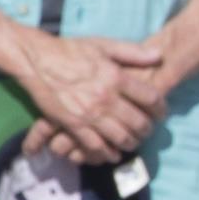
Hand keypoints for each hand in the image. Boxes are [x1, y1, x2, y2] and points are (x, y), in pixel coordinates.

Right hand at [12, 31, 166, 164]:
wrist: (36, 59)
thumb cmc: (70, 50)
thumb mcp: (104, 45)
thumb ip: (133, 52)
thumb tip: (160, 55)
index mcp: (117, 77)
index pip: (151, 98)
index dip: (161, 109)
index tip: (161, 113)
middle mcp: (106, 98)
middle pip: (139, 122)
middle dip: (147, 130)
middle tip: (147, 131)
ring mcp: (90, 113)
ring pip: (120, 138)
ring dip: (130, 144)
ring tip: (132, 142)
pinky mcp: (73, 125)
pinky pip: (95, 146)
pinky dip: (107, 153)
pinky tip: (112, 154)